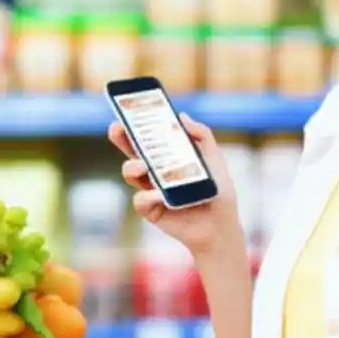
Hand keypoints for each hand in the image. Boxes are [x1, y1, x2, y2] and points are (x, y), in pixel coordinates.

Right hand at [108, 113, 241, 256]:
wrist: (221, 226)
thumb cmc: (218, 192)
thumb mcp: (214, 160)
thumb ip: (202, 136)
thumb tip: (182, 116)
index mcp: (168, 157)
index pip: (148, 137)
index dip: (136, 123)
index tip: (128, 111)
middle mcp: (155, 172)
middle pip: (132, 151)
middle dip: (121, 138)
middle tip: (117, 128)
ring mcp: (151, 190)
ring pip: (130, 174)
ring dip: (131, 166)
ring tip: (142, 165)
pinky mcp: (151, 211)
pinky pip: (140, 201)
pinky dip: (146, 197)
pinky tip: (157, 195)